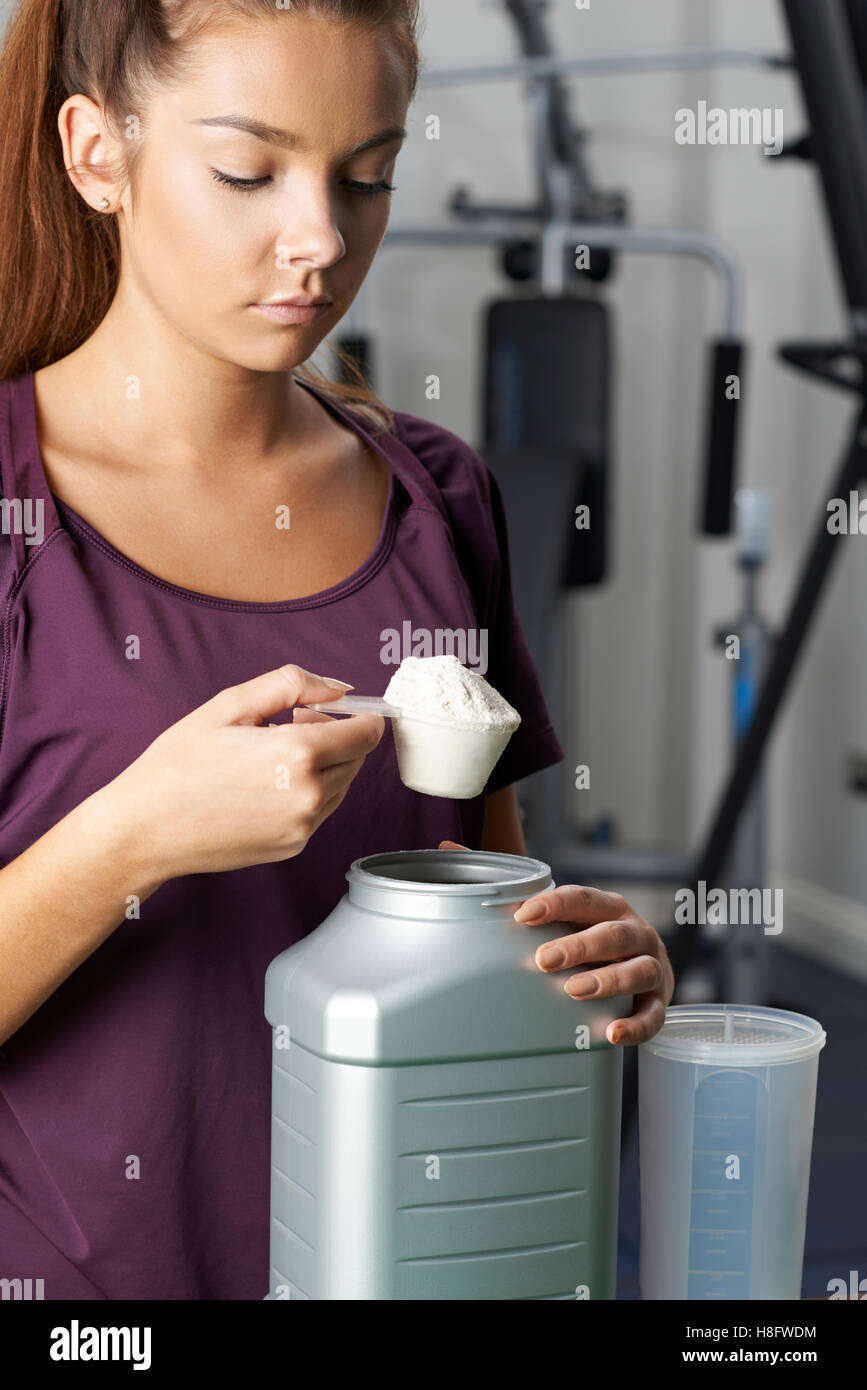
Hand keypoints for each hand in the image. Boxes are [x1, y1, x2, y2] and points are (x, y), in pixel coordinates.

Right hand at [111, 665, 384, 880]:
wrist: (146, 829)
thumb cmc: (179, 765)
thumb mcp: (230, 705)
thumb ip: (292, 685)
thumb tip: (337, 688)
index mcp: (297, 754)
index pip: (366, 733)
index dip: (359, 715)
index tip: (339, 708)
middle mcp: (309, 795)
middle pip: (357, 758)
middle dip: (338, 736)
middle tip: (293, 723)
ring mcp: (303, 827)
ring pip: (342, 785)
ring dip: (325, 765)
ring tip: (274, 753)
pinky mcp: (293, 847)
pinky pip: (321, 811)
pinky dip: (309, 792)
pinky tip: (268, 782)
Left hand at [438, 840, 672, 1044]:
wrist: (643, 971)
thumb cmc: (588, 936)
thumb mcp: (556, 911)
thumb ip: (506, 885)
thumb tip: (446, 850)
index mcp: (607, 906)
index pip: (583, 898)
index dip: (555, 904)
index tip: (523, 915)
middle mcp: (634, 931)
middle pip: (612, 933)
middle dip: (579, 945)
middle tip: (543, 959)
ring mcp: (651, 966)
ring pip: (637, 969)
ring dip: (608, 980)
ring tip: (574, 990)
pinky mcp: (658, 1002)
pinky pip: (654, 1015)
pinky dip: (636, 1025)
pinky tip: (612, 1032)